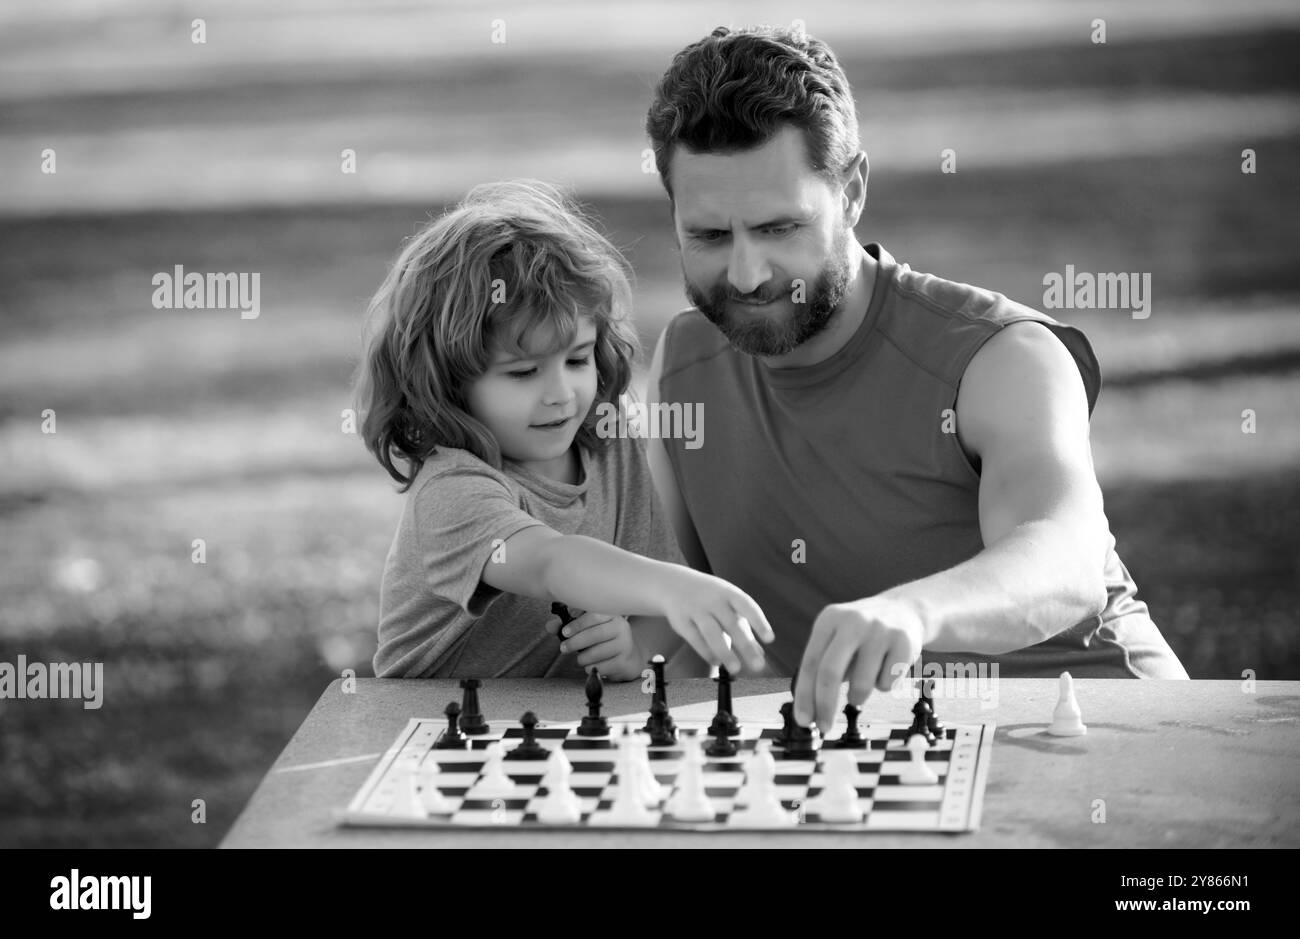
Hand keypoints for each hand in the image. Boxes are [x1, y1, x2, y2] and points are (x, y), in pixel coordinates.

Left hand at [549, 611, 641, 681]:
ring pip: (598, 652)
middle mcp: (622, 627)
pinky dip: (590, 668)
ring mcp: (625, 645)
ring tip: (580, 658)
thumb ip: (567, 626)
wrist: (628, 657)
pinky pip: (602, 667)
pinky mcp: (624, 662)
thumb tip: (550, 625)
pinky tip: (591, 665)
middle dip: (575, 642)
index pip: (595, 615)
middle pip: (596, 634)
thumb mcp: (588, 630)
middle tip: (563, 648)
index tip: (564, 632)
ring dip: (582, 658)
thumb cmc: (603, 640)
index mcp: (612, 615)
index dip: (577, 623)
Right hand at [658, 569, 773, 674]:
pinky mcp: (681, 621)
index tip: (770, 639)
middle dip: (745, 645)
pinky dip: (706, 652)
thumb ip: (744, 626)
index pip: (747, 606)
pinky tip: (717, 661)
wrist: (672, 583)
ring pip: (712, 632)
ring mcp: (695, 610)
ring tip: (736, 669)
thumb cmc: (707, 595)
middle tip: (757, 665)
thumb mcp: (727, 603)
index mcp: (728, 593)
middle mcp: (713, 600)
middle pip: (731, 623)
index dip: (759, 622)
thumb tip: (761, 651)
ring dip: (725, 652)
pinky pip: (695, 639)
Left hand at [794, 596, 925, 733]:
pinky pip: (887, 684)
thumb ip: (821, 669)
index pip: (810, 663)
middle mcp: (852, 620)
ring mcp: (879, 630)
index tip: (804, 721)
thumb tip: (810, 713)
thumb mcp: (837, 638)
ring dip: (858, 697)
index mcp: (829, 619)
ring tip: (863, 683)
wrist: (905, 610)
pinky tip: (887, 666)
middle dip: (825, 706)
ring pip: (861, 684)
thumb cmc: (863, 634)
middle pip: (830, 672)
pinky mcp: (903, 642)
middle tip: (825, 727)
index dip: (805, 695)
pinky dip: (883, 685)